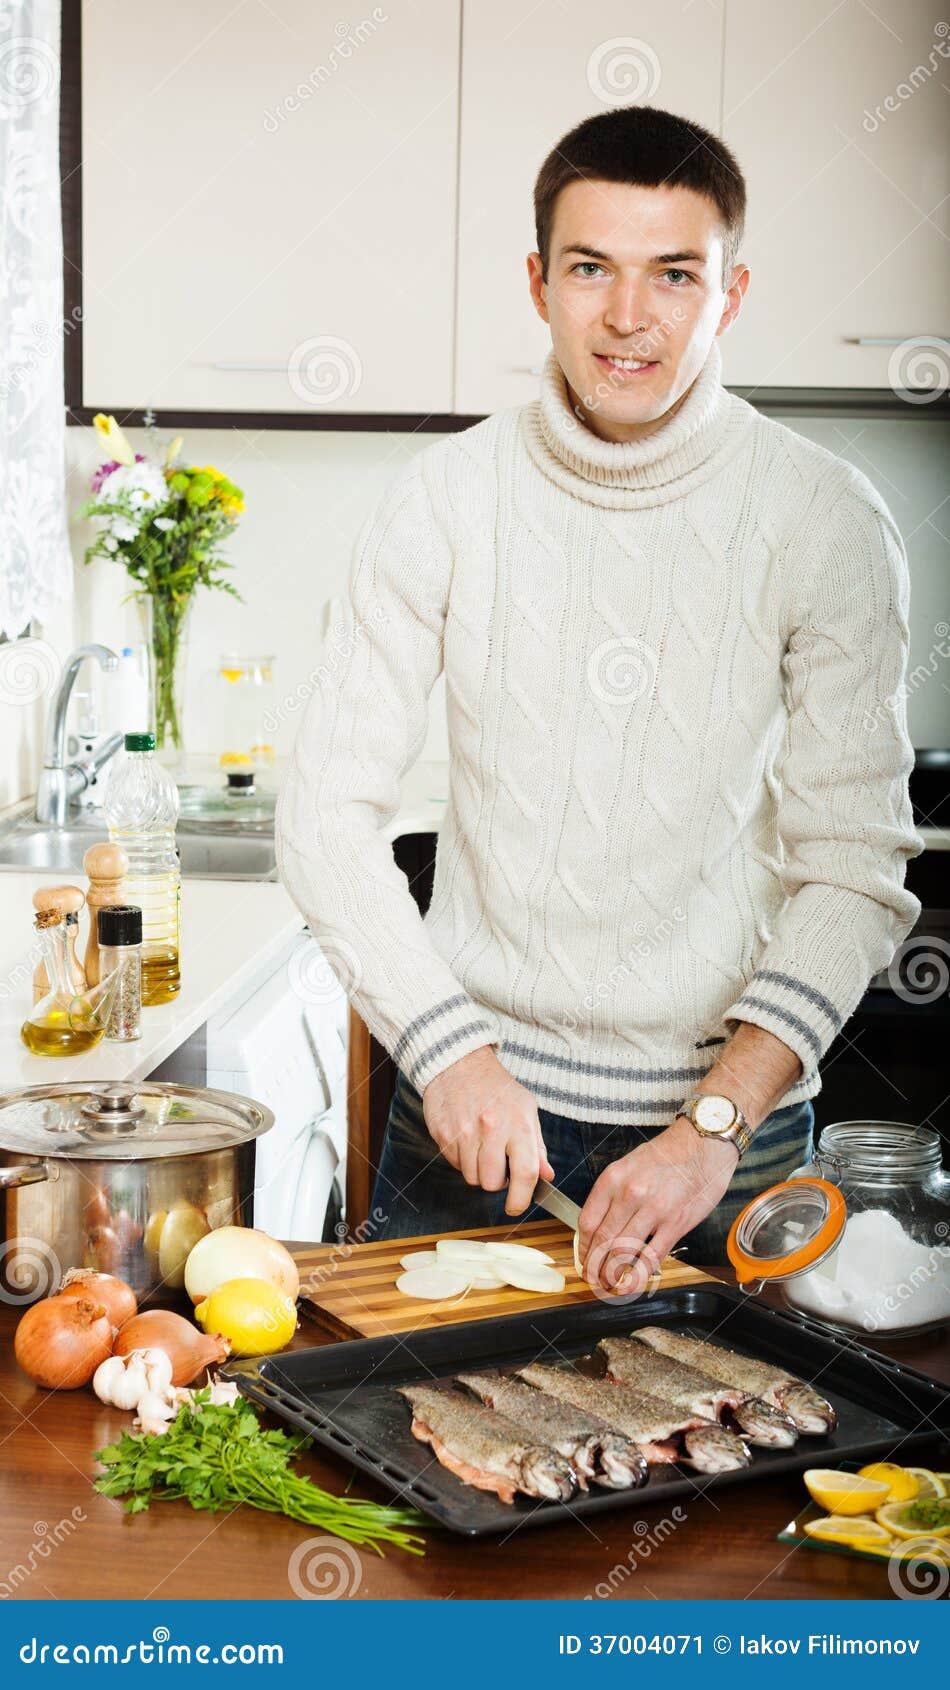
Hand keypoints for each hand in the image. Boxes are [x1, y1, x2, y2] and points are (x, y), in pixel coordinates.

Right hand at [422, 1046, 554, 1214]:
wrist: (459, 1063)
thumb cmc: (497, 1088)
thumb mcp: (526, 1110)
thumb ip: (536, 1147)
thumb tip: (546, 1176)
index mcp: (519, 1124)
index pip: (525, 1174)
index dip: (522, 1199)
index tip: (517, 1206)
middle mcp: (492, 1129)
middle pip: (492, 1184)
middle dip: (496, 1182)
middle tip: (498, 1164)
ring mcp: (464, 1132)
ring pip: (471, 1178)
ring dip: (478, 1171)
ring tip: (482, 1147)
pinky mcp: (443, 1134)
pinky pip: (454, 1165)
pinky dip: (462, 1159)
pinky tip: (466, 1138)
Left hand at [578, 1116, 738, 1294]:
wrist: (704, 1143)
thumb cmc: (667, 1154)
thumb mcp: (629, 1164)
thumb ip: (613, 1194)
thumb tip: (601, 1225)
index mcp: (613, 1179)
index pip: (588, 1222)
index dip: (582, 1248)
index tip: (584, 1258)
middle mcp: (630, 1194)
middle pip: (602, 1242)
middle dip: (594, 1267)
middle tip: (593, 1278)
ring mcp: (653, 1210)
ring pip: (623, 1253)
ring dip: (612, 1275)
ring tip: (609, 1285)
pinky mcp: (676, 1224)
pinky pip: (651, 1257)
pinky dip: (638, 1275)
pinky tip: (631, 1284)